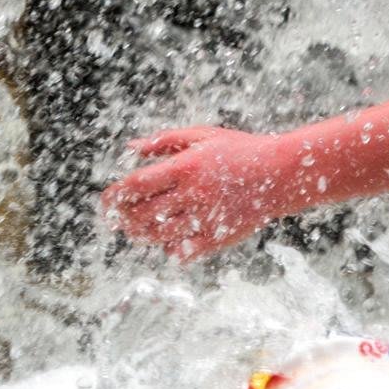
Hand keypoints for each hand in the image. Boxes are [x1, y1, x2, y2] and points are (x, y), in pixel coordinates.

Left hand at [101, 125, 292, 260]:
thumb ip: (164, 141)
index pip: (135, 186)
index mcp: (184, 167)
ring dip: (142, 234)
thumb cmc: (239, 150)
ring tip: (138, 229)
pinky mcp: (218, 237)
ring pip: (159, 236)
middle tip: (117, 219)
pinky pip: (183, 253)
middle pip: (142, 215)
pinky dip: (170, 249)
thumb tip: (130, 147)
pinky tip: (169, 240)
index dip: (114, 197)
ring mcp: (205, 218)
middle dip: (123, 219)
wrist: (281, 173)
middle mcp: (192, 194)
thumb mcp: (202, 136)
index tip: (106, 202)